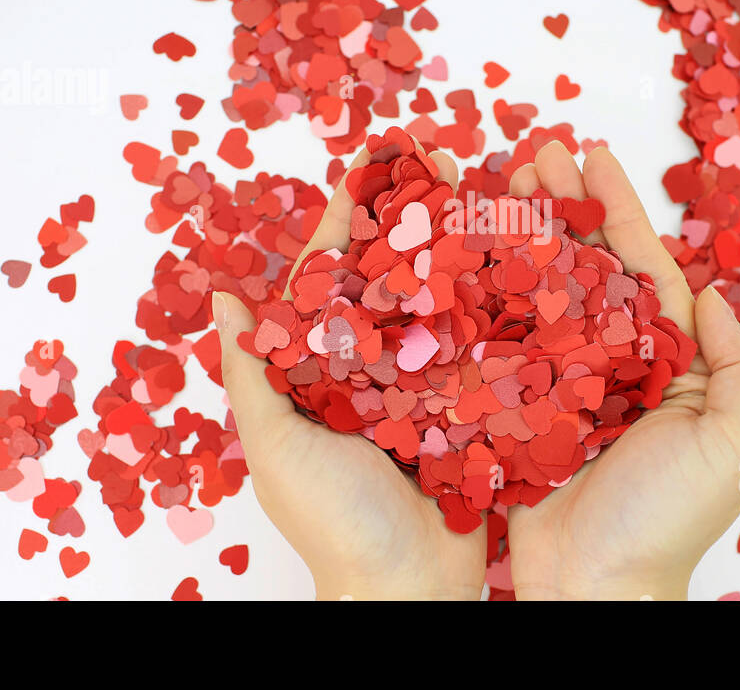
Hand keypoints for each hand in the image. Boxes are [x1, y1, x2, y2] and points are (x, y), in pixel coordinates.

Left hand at [213, 147, 486, 599]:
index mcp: (324, 369)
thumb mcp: (276, 447)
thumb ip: (255, 373)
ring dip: (457, 236)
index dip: (348, 219)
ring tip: (478, 179)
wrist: (408, 587)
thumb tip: (224, 297)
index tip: (365, 163)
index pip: (332, 277)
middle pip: (394, 271)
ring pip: (443, 293)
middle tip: (434, 151)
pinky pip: (485, 337)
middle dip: (412, 210)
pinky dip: (497, 292)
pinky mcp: (474, 400)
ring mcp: (430, 380)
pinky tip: (515, 247)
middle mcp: (378, 365)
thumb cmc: (333, 523)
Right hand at [504, 141, 739, 599]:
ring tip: (497, 181)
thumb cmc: (666, 522)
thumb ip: (738, 367)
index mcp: (668, 364)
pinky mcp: (515, 406)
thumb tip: (716, 294)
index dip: (619, 211)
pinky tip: (465, 254)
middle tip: (533, 152)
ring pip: (540, 292)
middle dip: (562, 208)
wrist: (594, 588)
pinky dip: (485, 294)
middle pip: (587, 268)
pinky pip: (500, 339)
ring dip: (522, 235)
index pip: (645, 269)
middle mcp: (613, 363)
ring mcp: (560, 382)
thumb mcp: (733, 446)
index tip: (593, 156)